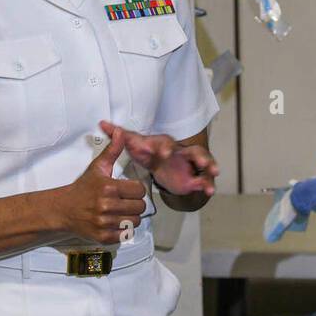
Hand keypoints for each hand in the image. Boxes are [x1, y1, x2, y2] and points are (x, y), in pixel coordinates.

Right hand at [57, 127, 148, 244]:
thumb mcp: (98, 167)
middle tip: (125, 201)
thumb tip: (120, 131)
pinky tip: (115, 221)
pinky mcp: (103, 237)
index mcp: (109, 188)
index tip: (128, 189)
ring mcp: (105, 223)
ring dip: (131, 217)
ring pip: (135, 221)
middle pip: (140, 207)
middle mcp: (107, 206)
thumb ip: (112, 150)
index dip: (136, 189)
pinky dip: (123, 229)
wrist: (63, 209)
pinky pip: (126, 234)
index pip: (140, 190)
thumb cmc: (83, 187)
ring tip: (121, 211)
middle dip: (135, 203)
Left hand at [98, 120, 218, 196]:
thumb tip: (101, 123)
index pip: (166, 142)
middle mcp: (180, 151)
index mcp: (163, 144)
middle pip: (191, 149)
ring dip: (209, 166)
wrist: (161, 163)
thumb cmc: (147, 152)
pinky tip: (209, 191)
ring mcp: (189, 163)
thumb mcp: (133, 144)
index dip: (165, 147)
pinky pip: (203, 179)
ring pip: (203, 161)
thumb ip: (119, 136)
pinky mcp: (193, 177)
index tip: (163, 152)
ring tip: (214, 173)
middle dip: (196, 155)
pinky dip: (207, 184)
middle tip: (200, 161)